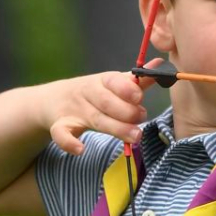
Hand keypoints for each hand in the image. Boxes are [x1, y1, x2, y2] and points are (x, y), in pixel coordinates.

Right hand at [46, 57, 164, 154]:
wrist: (53, 99)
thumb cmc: (95, 93)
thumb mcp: (114, 84)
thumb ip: (138, 80)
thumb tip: (161, 65)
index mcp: (102, 81)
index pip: (114, 81)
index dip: (127, 89)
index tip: (140, 97)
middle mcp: (87, 93)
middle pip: (107, 102)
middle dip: (127, 111)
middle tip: (142, 118)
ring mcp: (74, 110)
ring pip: (94, 119)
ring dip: (115, 128)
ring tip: (135, 136)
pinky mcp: (60, 126)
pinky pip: (61, 134)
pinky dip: (69, 142)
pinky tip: (80, 149)